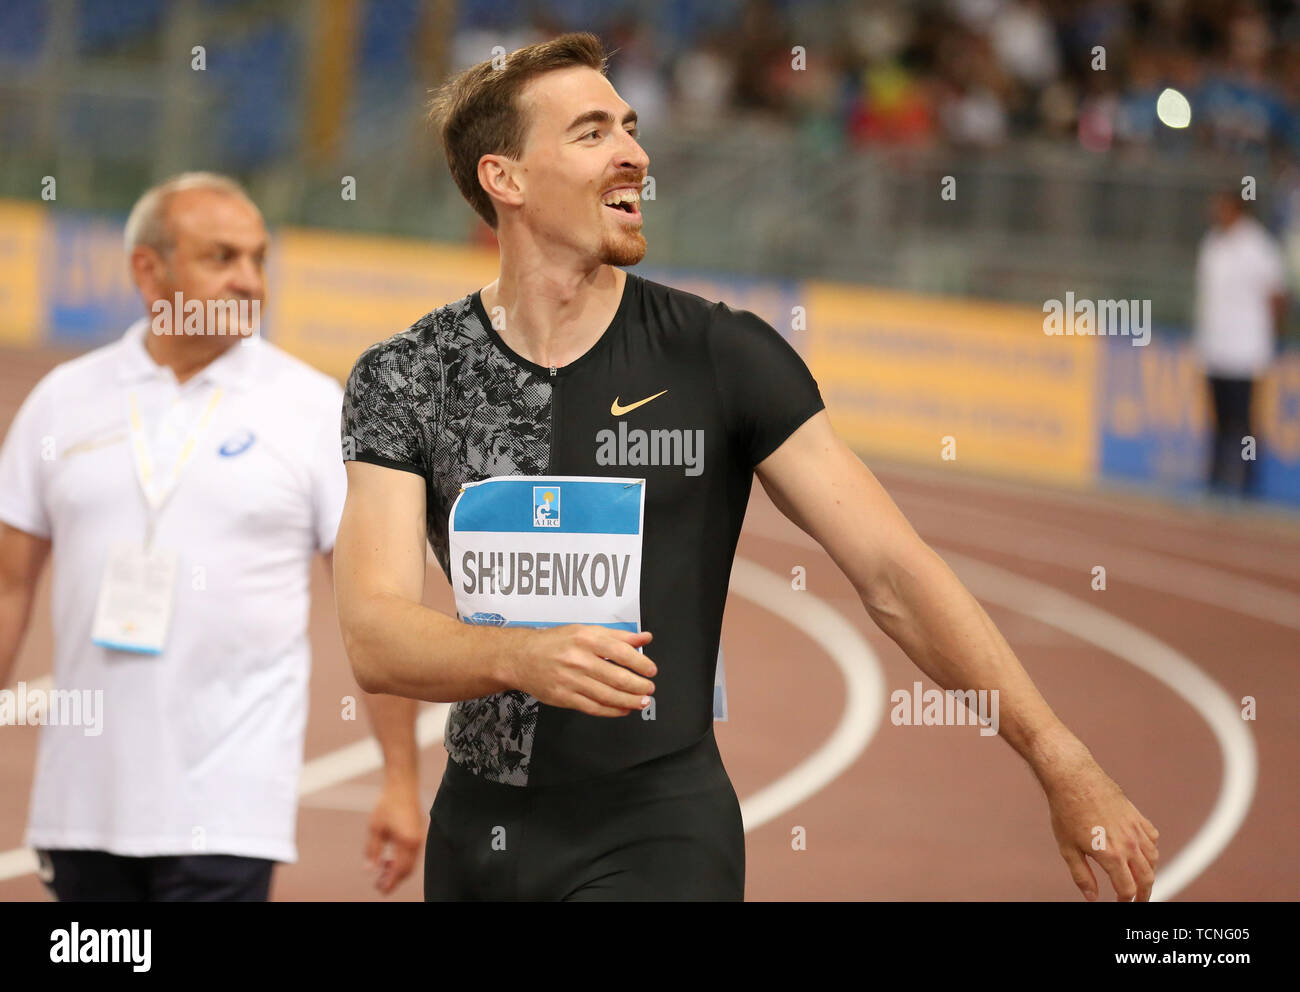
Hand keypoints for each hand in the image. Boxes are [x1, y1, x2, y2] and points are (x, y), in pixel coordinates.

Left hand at [364, 779, 424, 894]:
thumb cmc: (388, 804)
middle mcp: (417, 841)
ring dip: (398, 870)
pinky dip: (402, 861)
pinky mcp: (418, 833)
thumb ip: (373, 851)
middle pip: (408, 870)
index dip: (390, 882)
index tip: (380, 889)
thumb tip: (370, 870)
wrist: (402, 785)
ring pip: (411, 863)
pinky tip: (390, 860)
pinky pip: (412, 854)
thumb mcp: (375, 829)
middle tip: (379, 885)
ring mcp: (419, 837)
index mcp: (407, 842)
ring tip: (382, 872)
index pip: (399, 870)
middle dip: (395, 880)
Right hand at [505, 625, 655, 716]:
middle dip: (637, 686)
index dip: (640, 663)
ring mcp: (570, 680)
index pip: (620, 652)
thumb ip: (616, 636)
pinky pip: (592, 707)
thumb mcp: (585, 631)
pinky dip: (611, 710)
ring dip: (628, 700)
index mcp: (586, 639)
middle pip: (615, 676)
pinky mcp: (563, 697)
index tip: (651, 670)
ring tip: (641, 701)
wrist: (521, 657)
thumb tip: (644, 638)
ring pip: (606, 695)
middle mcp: (578, 659)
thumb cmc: (555, 642)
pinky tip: (623, 709)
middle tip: (649, 689)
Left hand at [1042, 748, 1159, 900]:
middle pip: (1146, 878)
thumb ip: (1082, 876)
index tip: (1120, 903)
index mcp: (1111, 855)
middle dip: (1144, 893)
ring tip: (1139, 879)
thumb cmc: (1066, 811)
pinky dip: (1150, 850)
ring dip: (1148, 873)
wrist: (1073, 777)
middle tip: (1138, 900)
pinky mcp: (1137, 816)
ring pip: (1153, 859)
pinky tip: (1142, 852)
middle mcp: (1129, 844)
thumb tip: (1092, 898)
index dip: (1125, 901)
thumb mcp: (1067, 849)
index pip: (1127, 889)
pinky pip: (1152, 839)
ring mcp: (1135, 829)